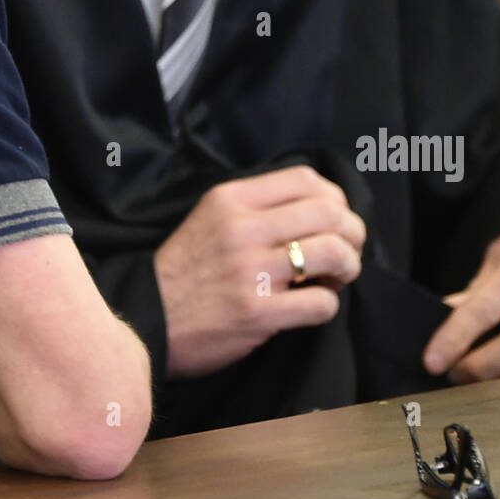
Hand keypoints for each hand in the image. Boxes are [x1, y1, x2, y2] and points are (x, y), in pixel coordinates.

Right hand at [154, 165, 366, 378]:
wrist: (147, 319)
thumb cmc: (186, 270)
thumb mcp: (211, 218)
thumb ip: (256, 207)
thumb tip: (319, 208)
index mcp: (231, 199)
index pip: (307, 179)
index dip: (335, 198)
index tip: (334, 219)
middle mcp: (242, 229)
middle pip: (330, 214)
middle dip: (352, 234)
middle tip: (345, 253)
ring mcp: (250, 272)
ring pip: (334, 253)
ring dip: (347, 268)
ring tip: (335, 278)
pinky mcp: (257, 313)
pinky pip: (321, 303)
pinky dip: (328, 305)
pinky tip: (312, 306)